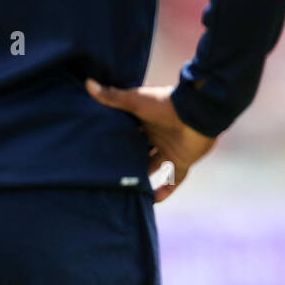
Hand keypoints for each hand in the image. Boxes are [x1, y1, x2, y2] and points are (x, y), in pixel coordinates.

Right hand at [85, 79, 216, 203]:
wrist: (197, 113)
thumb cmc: (166, 104)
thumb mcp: (135, 101)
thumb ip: (112, 96)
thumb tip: (87, 83)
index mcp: (146, 120)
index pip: (128, 132)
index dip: (115, 139)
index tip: (97, 149)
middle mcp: (157, 135)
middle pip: (139, 151)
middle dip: (127, 160)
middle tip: (106, 173)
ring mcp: (170, 149)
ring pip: (153, 167)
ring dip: (142, 177)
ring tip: (123, 190)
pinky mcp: (182, 161)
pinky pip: (174, 180)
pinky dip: (165, 190)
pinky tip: (152, 200)